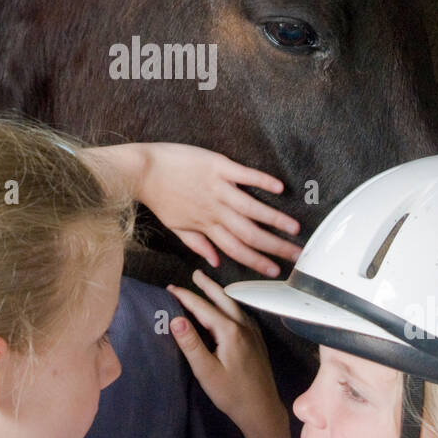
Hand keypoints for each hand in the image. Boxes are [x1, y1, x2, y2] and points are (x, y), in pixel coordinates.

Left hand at [140, 143, 301, 276]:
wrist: (141, 169)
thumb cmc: (159, 196)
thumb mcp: (175, 226)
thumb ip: (198, 244)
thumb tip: (214, 262)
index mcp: (206, 225)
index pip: (236, 249)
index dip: (257, 262)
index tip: (275, 271)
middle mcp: (215, 210)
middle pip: (249, 233)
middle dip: (274, 247)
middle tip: (296, 255)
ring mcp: (217, 187)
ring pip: (251, 208)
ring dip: (274, 219)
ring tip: (294, 228)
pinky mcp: (217, 166)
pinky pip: (244, 175)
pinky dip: (261, 181)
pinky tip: (279, 188)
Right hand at [166, 270, 288, 437]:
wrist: (263, 411)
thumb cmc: (232, 394)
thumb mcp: (206, 371)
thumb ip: (191, 344)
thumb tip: (176, 319)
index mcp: (230, 331)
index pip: (203, 307)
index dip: (185, 296)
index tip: (170, 288)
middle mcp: (243, 327)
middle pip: (223, 299)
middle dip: (207, 286)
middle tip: (195, 274)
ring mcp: (253, 334)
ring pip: (234, 305)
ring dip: (220, 294)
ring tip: (208, 287)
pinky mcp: (257, 342)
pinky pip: (241, 315)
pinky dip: (230, 306)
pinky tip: (227, 311)